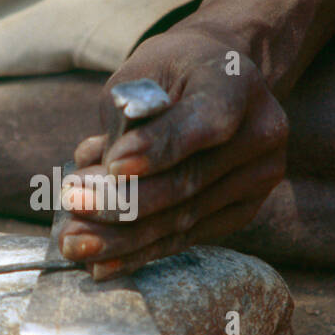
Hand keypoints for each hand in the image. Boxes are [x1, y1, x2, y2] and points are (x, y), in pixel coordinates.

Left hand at [59, 24, 288, 276]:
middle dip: (123, 200)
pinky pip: (186, 237)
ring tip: (74, 241)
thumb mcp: (145, 71)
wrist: (216, 79)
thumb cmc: (171, 72)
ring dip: (122, 236)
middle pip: (189, 180)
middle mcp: (261, 132)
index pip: (205, 122)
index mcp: (237, 85)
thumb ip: (126, 115)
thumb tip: (98, 172)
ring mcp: (259, 177)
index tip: (113, 163)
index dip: (161, 147)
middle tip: (73, 204)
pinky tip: (101, 264)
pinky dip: (140, 252)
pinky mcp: (243, 210)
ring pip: (184, 218)